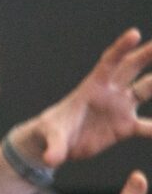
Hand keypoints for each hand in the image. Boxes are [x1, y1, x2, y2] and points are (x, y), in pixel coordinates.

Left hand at [28, 28, 151, 168]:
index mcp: (92, 87)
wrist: (58, 144)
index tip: (135, 33)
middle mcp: (110, 93)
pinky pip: (148, 126)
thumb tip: (51, 159)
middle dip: (148, 54)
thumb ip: (55, 146)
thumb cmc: (52, 132)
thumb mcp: (52, 137)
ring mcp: (120, 108)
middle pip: (133, 67)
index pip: (108, 63)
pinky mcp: (125, 127)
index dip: (121, 48)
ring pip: (147, 90)